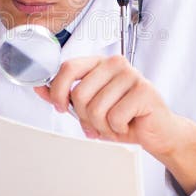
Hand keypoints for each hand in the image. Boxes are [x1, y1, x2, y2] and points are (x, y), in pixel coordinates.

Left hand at [35, 55, 195, 194]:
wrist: (157, 132)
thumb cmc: (124, 118)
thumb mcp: (88, 108)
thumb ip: (64, 96)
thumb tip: (39, 87)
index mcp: (99, 63)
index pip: (68, 67)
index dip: (58, 90)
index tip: (60, 107)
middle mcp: (115, 64)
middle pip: (79, 94)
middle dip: (85, 117)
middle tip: (99, 123)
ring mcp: (131, 75)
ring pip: (96, 108)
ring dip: (102, 126)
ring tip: (115, 124)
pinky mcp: (143, 91)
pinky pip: (114, 117)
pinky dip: (118, 129)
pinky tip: (128, 124)